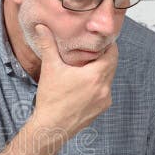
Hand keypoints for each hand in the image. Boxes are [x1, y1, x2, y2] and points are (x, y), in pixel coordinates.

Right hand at [31, 24, 117, 141]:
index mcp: (95, 76)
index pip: (112, 53)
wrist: (51, 127)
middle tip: (92, 48)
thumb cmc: (51, 99)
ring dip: (101, 70)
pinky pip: (104, 91)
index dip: (108, 44)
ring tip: (87, 65)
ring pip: (108, 78)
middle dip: (104, 56)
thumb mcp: (50, 68)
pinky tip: (84, 83)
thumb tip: (42, 27)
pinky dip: (98, 84)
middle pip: (112, 65)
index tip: (99, 38)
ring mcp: (104, 100)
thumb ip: (48, 45)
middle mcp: (104, 88)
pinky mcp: (101, 109)